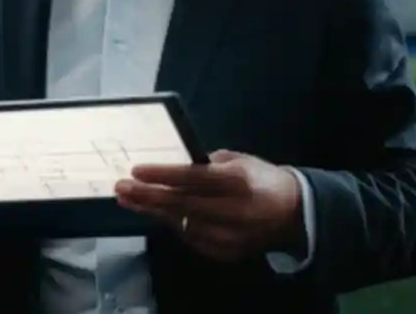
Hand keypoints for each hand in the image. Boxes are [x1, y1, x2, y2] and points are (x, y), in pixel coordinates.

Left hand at [115, 150, 304, 263]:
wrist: (294, 214)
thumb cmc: (261, 179)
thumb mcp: (239, 160)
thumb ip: (207, 163)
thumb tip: (174, 164)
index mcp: (238, 181)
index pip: (192, 177)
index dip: (162, 175)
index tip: (136, 171)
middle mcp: (234, 211)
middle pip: (181, 204)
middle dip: (147, 196)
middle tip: (121, 188)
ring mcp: (230, 236)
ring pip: (182, 224)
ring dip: (153, 211)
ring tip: (131, 200)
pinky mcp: (227, 253)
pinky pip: (191, 238)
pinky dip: (173, 225)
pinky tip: (157, 214)